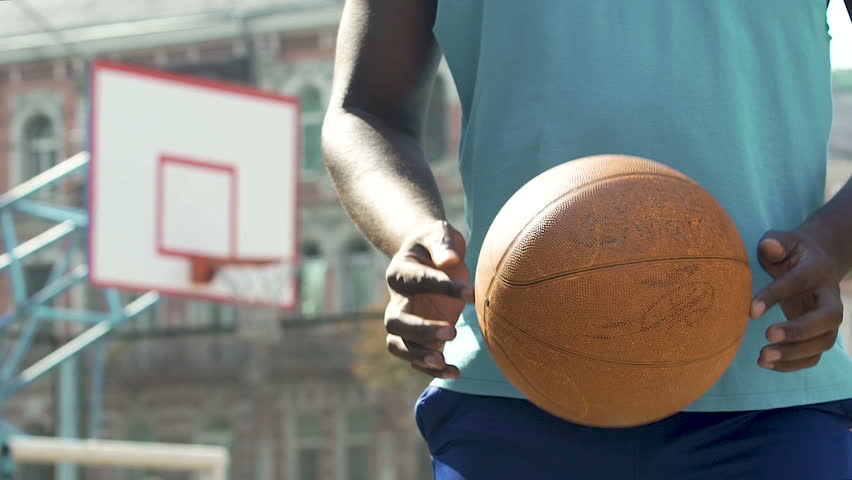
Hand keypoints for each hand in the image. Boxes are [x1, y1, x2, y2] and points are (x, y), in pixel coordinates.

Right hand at [384, 220, 473, 378]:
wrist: (428, 256)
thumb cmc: (436, 243)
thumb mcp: (439, 234)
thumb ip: (443, 246)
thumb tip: (450, 261)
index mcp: (400, 272)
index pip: (417, 282)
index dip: (442, 287)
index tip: (469, 293)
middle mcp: (397, 300)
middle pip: (395, 322)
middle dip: (420, 331)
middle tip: (452, 333)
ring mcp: (406, 321)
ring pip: (398, 345)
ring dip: (418, 356)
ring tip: (442, 362)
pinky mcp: (418, 337)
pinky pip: (417, 359)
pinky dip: (432, 369)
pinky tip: (455, 373)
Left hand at [751, 229, 844, 371]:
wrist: (816, 262)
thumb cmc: (791, 251)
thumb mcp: (783, 240)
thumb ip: (775, 242)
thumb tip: (769, 247)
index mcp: (818, 269)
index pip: (799, 282)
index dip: (776, 295)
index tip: (751, 311)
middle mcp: (830, 296)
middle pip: (828, 318)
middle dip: (799, 330)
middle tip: (768, 336)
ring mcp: (828, 319)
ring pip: (822, 341)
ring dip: (794, 353)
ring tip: (762, 357)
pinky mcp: (819, 334)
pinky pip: (813, 355)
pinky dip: (793, 364)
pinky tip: (767, 364)